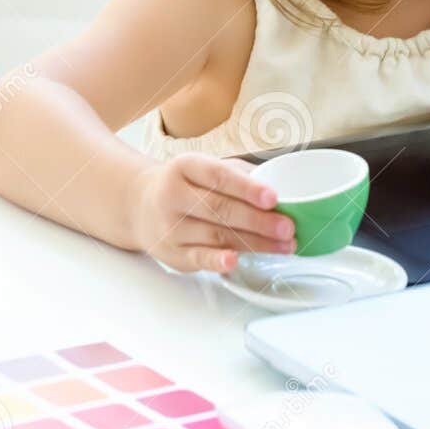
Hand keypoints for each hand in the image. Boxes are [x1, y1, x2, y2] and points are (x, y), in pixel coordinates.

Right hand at [132, 152, 294, 273]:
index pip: (218, 176)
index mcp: (185, 167)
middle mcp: (173, 196)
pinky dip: (217, 261)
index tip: (274, 198)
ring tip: (284, 246)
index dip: (247, 188)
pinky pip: (198, 258)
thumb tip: (282, 188)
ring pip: (216, 235)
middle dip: (258, 221)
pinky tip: (235, 261)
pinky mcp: (172, 253)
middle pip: (220, 209)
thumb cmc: (188, 186)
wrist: (141, 206)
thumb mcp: (206, 168)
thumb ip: (240, 175)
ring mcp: (170, 226)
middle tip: (287, 227)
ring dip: (255, 243)